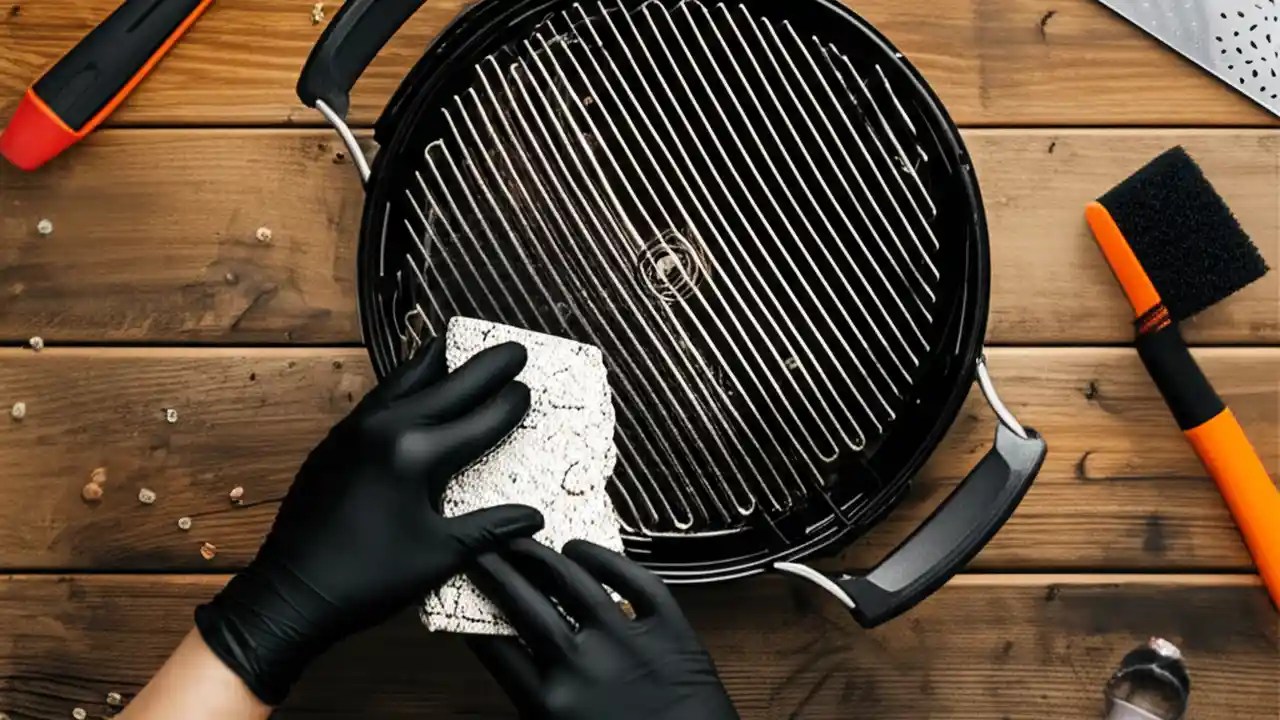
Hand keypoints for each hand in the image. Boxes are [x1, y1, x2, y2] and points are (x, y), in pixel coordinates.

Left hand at [195, 339, 544, 704]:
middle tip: (514, 349)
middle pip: (448, 385)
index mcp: (418, 456)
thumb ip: (490, 528)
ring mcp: (357, 428)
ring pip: (406, 379)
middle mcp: (388, 428)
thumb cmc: (369, 578)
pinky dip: (407, 383)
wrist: (290, 591)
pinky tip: (415, 385)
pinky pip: (381, 396)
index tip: (528, 387)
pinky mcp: (336, 439)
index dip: (508, 404)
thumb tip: (534, 517)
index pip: (479, 419)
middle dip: (485, 367)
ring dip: (440, 363)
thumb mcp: (440, 556)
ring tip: (460, 346)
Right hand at [468, 540, 739, 719]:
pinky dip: (603, 558)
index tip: (463, 593)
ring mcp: (627, 641)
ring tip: (521, 541)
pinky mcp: (669, 629)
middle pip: (522, 605)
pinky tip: (580, 549)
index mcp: (550, 705)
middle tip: (479, 550)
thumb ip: (541, 703)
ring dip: (539, 557)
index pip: (495, 648)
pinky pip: (633, 580)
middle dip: (494, 572)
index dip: (472, 615)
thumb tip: (521, 667)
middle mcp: (581, 666)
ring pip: (571, 581)